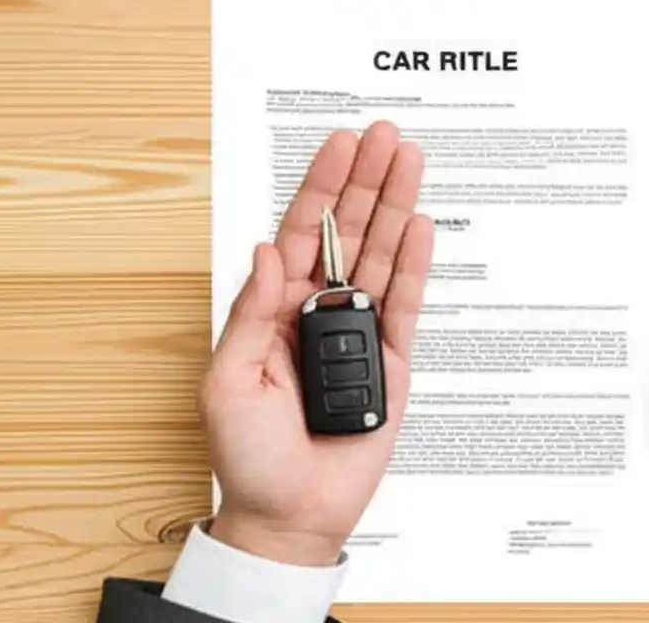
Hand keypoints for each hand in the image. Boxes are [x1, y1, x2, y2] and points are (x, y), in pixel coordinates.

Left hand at [201, 121, 433, 566]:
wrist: (290, 513)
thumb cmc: (248, 455)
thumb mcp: (228, 381)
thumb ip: (249, 313)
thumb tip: (266, 252)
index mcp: (275, 308)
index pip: (304, 233)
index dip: (322, 186)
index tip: (340, 145)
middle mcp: (320, 311)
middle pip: (351, 232)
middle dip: (368, 180)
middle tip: (386, 135)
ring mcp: (360, 333)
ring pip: (384, 258)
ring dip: (397, 207)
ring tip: (411, 162)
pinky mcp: (394, 362)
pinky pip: (409, 306)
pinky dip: (417, 266)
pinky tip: (421, 227)